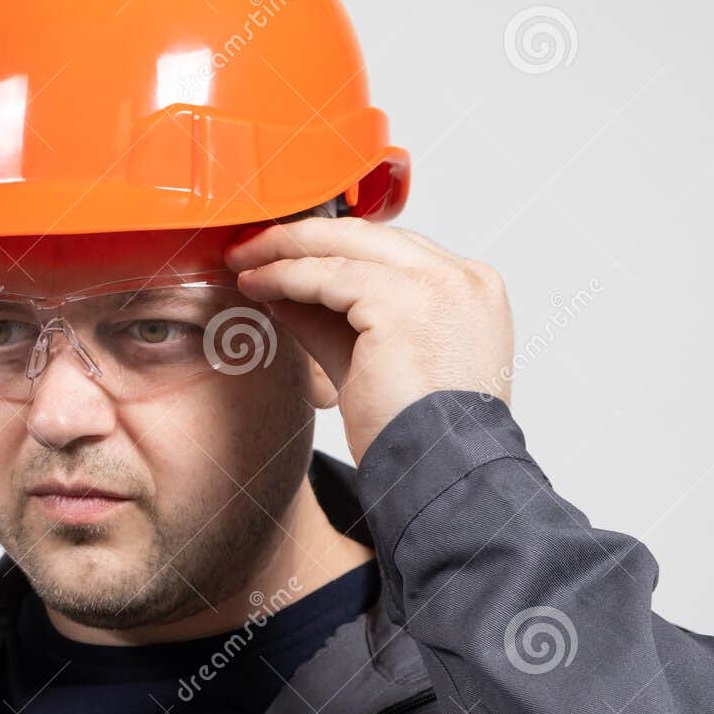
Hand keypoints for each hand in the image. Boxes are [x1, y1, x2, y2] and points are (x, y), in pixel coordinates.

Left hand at [224, 217, 513, 464]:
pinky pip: (328, 276)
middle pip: (369, 236)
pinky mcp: (403, 304)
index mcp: (469, 293)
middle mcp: (461, 280)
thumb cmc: (418, 438)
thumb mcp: (370, 364)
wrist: (442, 476)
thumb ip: (332, 323)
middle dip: (303, 237)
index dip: (334, 248)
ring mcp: (438, 287)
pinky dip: (285, 276)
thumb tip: (284, 291)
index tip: (289, 255)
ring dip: (285, 252)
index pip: (392, 251)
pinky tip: (256, 285)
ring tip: (244, 264)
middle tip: (253, 246)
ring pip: (344, 247)